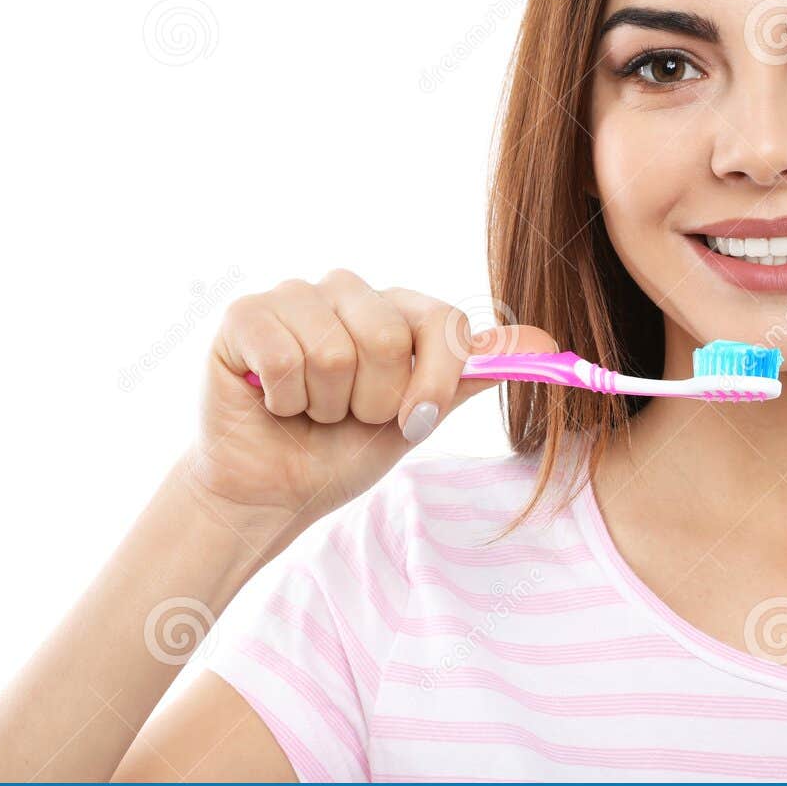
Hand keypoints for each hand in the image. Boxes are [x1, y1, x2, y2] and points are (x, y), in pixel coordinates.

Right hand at [187, 270, 555, 520]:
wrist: (269, 493)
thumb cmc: (339, 453)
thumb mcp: (416, 420)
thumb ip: (466, 377)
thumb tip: (541, 346)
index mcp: (395, 309)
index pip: (443, 320)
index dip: (434, 379)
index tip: (413, 422)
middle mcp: (347, 291)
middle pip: (387, 336)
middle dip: (372, 401)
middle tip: (345, 416)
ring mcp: (294, 297)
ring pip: (335, 352)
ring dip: (324, 406)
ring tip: (307, 411)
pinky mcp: (245, 316)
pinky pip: (284, 357)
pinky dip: (282, 399)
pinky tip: (272, 401)